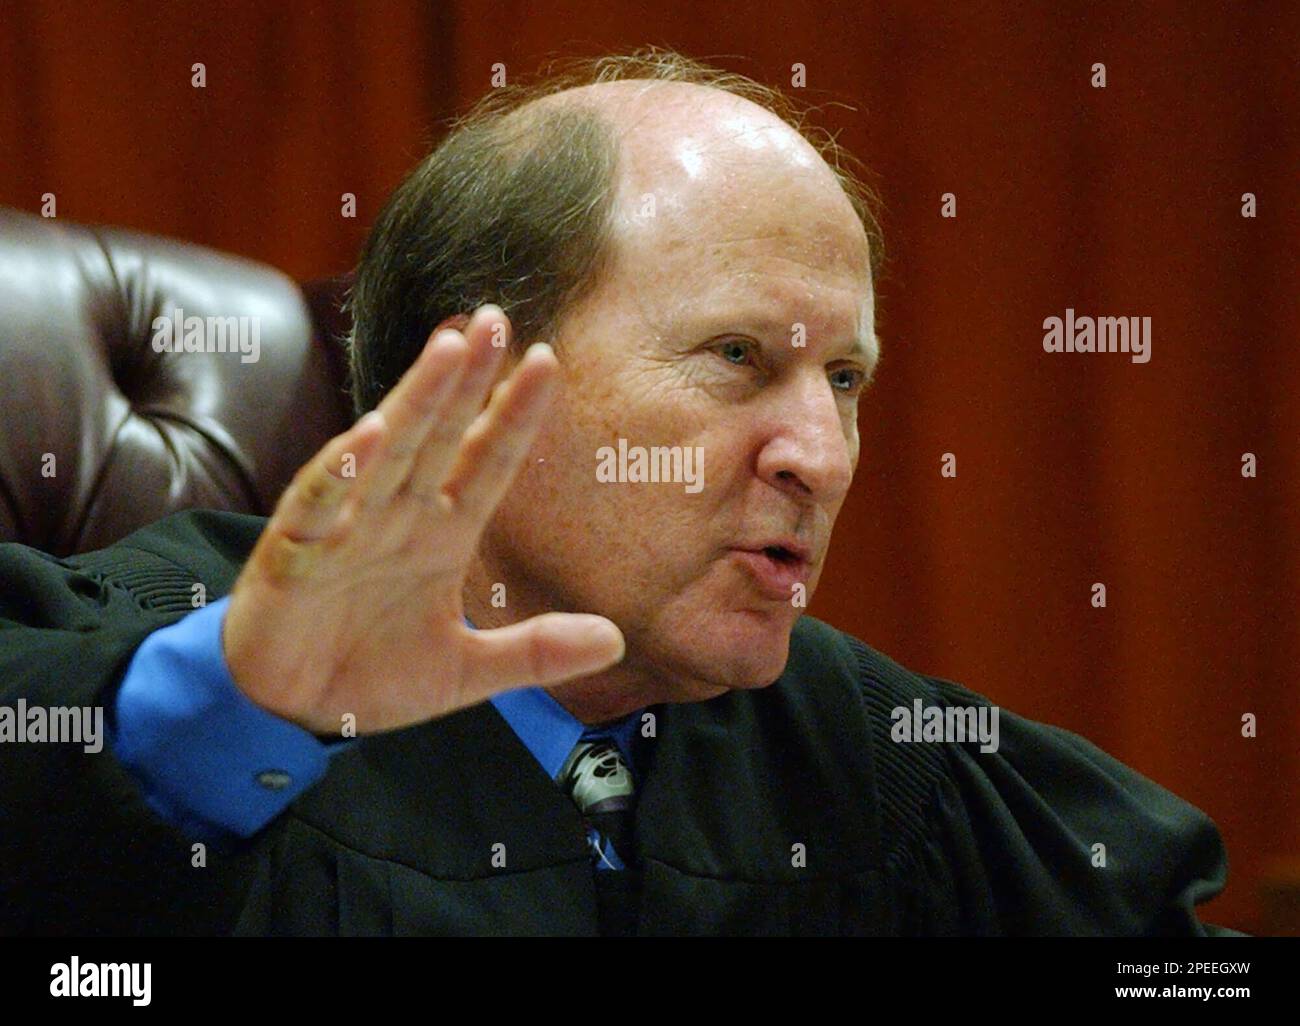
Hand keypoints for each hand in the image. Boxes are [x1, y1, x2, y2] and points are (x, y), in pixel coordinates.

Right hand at [222, 305, 624, 735]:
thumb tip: (616, 641)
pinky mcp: (295, 554)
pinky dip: (343, 471)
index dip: (514, 414)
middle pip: (438, 434)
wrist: (288, 715)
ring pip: (387, 451)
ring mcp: (347, 529)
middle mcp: (396, 517)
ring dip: (417, 399)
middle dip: (467, 377)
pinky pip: (321, 504)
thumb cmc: (371, 678)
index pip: (486, 461)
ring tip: (450, 347)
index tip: (548, 360)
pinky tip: (370, 434)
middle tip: (496, 316)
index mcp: (439, 535)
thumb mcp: (466, 673)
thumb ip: (534, 652)